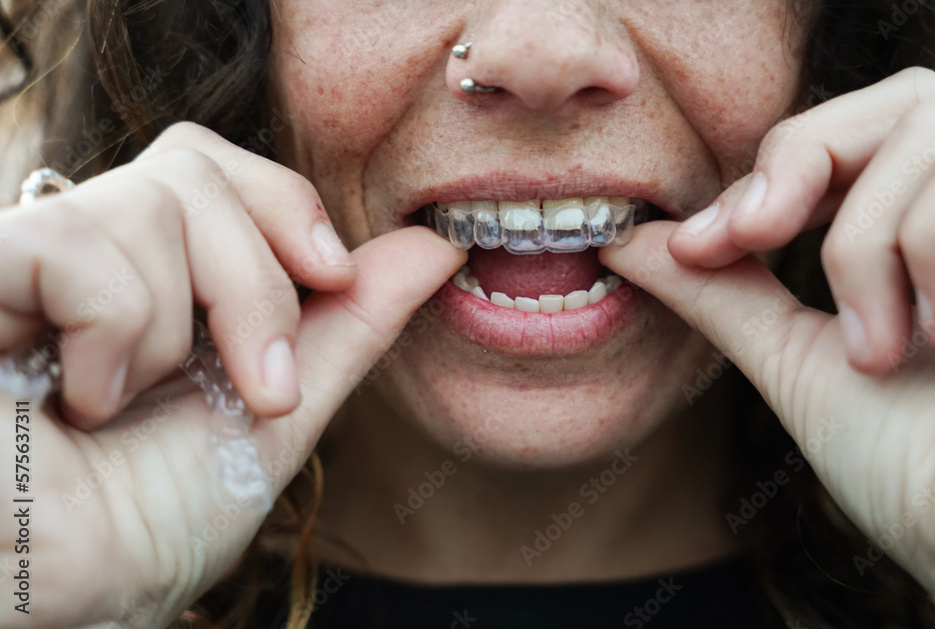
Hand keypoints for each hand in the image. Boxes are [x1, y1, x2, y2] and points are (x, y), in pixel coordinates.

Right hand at [0, 122, 464, 627]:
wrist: (62, 605)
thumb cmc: (144, 529)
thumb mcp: (274, 417)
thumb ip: (348, 325)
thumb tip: (435, 247)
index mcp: (146, 279)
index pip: (212, 167)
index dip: (284, 204)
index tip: (333, 276)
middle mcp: (78, 257)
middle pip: (194, 170)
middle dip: (258, 284)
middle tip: (261, 384)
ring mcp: (19, 265)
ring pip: (148, 203)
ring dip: (180, 329)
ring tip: (130, 409)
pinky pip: (68, 241)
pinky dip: (114, 330)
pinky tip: (82, 401)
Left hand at [601, 67, 934, 622]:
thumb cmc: (907, 471)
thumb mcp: (794, 358)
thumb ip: (724, 291)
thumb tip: (632, 242)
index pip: (862, 130)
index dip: (775, 169)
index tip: (702, 241)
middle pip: (904, 100)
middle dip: (803, 163)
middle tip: (754, 238)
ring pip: (934, 132)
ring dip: (869, 241)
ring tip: (877, 345)